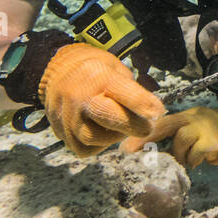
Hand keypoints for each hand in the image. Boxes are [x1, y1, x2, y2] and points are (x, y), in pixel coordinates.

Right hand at [38, 44, 164, 157]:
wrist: (58, 70)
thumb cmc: (95, 70)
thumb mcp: (116, 69)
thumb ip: (131, 91)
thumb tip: (152, 115)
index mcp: (99, 77)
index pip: (123, 92)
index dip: (143, 104)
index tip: (159, 112)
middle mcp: (80, 97)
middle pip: (109, 117)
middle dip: (134, 126)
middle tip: (148, 128)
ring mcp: (67, 115)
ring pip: (94, 138)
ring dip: (114, 137)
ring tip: (121, 126)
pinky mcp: (60, 131)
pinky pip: (83, 148)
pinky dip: (97, 146)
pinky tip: (102, 133)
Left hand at [121, 106, 217, 168]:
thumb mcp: (201, 129)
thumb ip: (183, 136)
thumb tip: (161, 152)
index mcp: (189, 115)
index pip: (161, 122)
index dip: (142, 133)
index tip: (124, 146)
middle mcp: (194, 118)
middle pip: (163, 127)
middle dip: (144, 141)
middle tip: (129, 153)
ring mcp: (204, 128)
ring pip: (179, 142)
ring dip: (180, 155)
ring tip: (188, 160)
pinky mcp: (213, 142)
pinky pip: (195, 154)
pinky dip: (194, 161)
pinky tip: (200, 161)